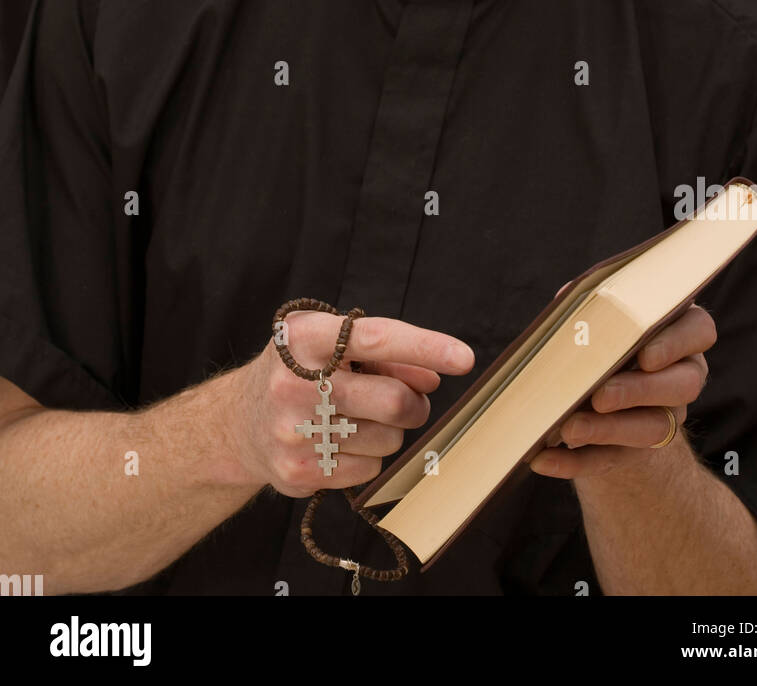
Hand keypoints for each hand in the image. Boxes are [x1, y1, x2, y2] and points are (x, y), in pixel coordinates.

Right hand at [222, 312, 474, 496]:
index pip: (376, 338)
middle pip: (392, 400)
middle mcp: (294, 383)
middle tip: (410, 399)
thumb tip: (432, 377)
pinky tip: (341, 441)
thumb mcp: (333, 344)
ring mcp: (294, 431)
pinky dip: (369, 456)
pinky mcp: (298, 472)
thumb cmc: (302, 371)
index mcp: (305, 338)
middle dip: (415, 403)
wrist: (238, 421)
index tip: (464, 357)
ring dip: (390, 430)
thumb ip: (385, 353)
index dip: (425, 345)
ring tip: (360, 417)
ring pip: (387, 439)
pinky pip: (369, 470)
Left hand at [529, 303, 715, 481]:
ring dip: (607, 430)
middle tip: (601, 396)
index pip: (699, 330)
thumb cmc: (598, 338)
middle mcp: (681, 375)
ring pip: (653, 428)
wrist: (595, 395)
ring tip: (568, 429)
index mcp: (677, 331)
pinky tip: (542, 459)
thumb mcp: (597, 318)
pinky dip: (574, 461)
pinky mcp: (634, 451)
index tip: (645, 355)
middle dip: (639, 391)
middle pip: (683, 385)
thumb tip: (567, 300)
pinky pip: (610, 460)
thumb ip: (589, 306)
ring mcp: (664, 416)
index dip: (676, 343)